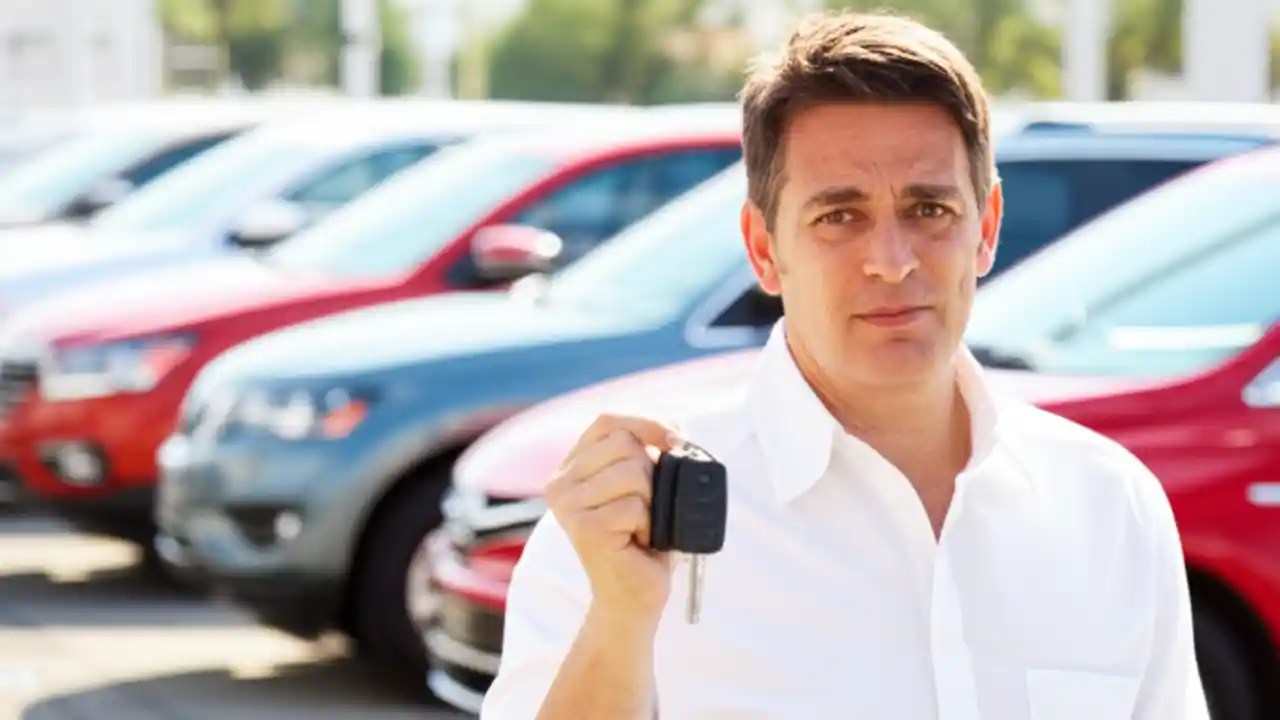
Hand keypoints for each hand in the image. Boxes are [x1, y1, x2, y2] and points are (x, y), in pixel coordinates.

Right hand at [546, 413, 681, 629]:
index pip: (607, 421)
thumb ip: (650, 452)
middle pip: (624, 443)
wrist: (632, 599)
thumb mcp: (647, 487)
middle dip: (651, 474)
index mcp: (570, 467)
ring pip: (633, 472)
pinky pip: (636, 506)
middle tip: (645, 510)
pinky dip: (649, 526)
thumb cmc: (644, 541)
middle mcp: (559, 483)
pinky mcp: (582, 529)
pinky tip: (636, 544)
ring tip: (639, 528)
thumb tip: (676, 429)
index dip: (646, 424)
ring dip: (651, 503)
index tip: (675, 443)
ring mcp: (567, 506)